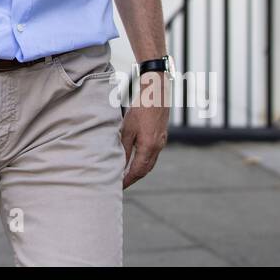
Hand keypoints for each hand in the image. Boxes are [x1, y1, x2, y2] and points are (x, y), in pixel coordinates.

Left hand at [120, 73, 169, 188]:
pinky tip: (135, 159)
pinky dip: (144, 161)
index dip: (127, 180)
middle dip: (133, 178)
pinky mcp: (162, 137)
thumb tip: (119, 165)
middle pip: (145, 170)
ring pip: (150, 163)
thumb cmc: (141, 108)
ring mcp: (161, 142)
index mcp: (149, 147)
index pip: (137, 171)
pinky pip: (153, 155)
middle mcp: (158, 147)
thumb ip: (124, 148)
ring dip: (139, 170)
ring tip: (126, 175)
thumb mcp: (128, 128)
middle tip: (121, 184)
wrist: (157, 93)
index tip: (118, 186)